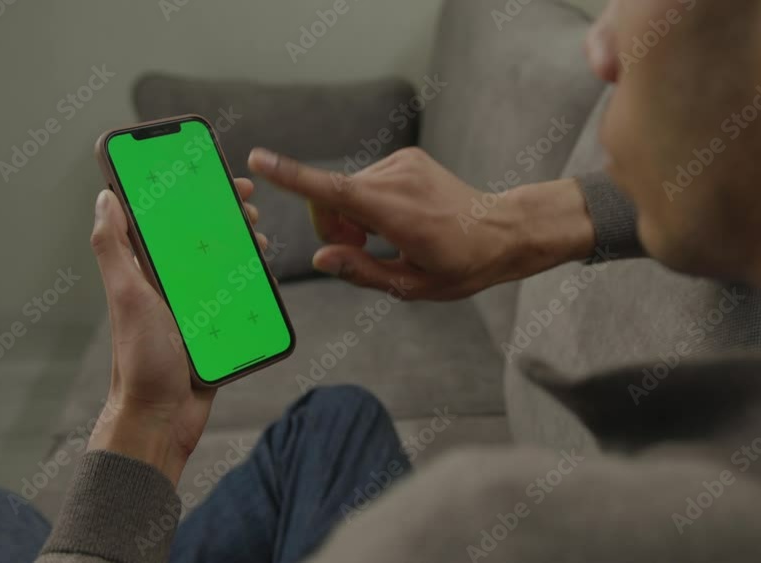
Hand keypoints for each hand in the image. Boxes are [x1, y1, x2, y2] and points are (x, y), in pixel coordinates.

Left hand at [86, 178, 261, 484]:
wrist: (163, 418)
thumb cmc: (140, 361)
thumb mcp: (127, 297)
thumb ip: (113, 248)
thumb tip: (105, 197)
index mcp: (146, 272)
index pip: (167, 221)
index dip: (190, 195)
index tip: (215, 178)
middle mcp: (169, 286)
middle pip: (201, 240)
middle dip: (225, 218)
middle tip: (248, 209)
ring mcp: (194, 307)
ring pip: (224, 266)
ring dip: (243, 249)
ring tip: (259, 243)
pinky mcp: (215, 329)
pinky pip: (238, 300)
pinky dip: (252, 286)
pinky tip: (264, 278)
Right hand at [247, 147, 595, 300]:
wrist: (503, 231)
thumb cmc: (461, 265)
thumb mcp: (412, 284)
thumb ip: (361, 271)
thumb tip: (320, 258)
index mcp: (397, 213)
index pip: (333, 191)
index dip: (292, 177)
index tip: (258, 160)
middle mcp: (397, 178)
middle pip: (332, 198)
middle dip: (332, 226)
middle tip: (359, 253)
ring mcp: (404, 163)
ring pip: (349, 190)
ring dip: (353, 215)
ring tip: (386, 239)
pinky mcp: (408, 158)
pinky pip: (368, 181)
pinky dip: (368, 202)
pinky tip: (396, 221)